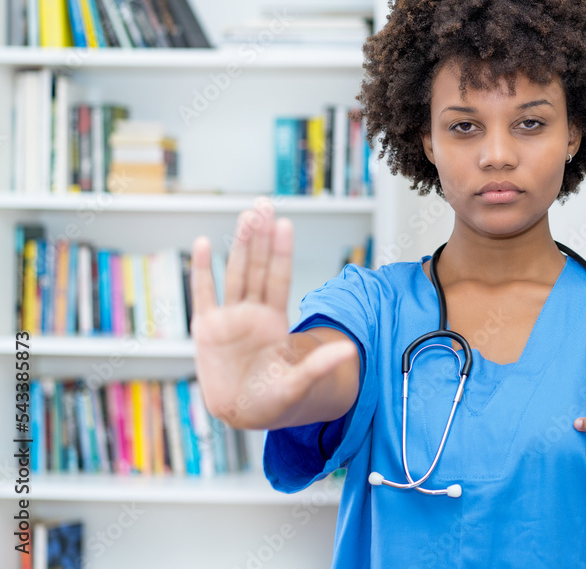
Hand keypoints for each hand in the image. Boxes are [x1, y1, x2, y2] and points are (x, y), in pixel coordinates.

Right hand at [190, 196, 348, 428]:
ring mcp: (229, 318)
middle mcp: (253, 313)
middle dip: (261, 237)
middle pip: (258, 268)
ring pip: (235, 274)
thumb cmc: (274, 400)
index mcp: (275, 322)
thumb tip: (350, 352)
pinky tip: (204, 243)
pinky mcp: (206, 329)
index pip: (279, 279)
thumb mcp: (298, 384)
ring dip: (239, 245)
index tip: (286, 224)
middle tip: (263, 205)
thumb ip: (319, 367)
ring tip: (246, 215)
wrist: (242, 413)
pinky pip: (202, 294)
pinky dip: (202, 270)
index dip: (282, 252)